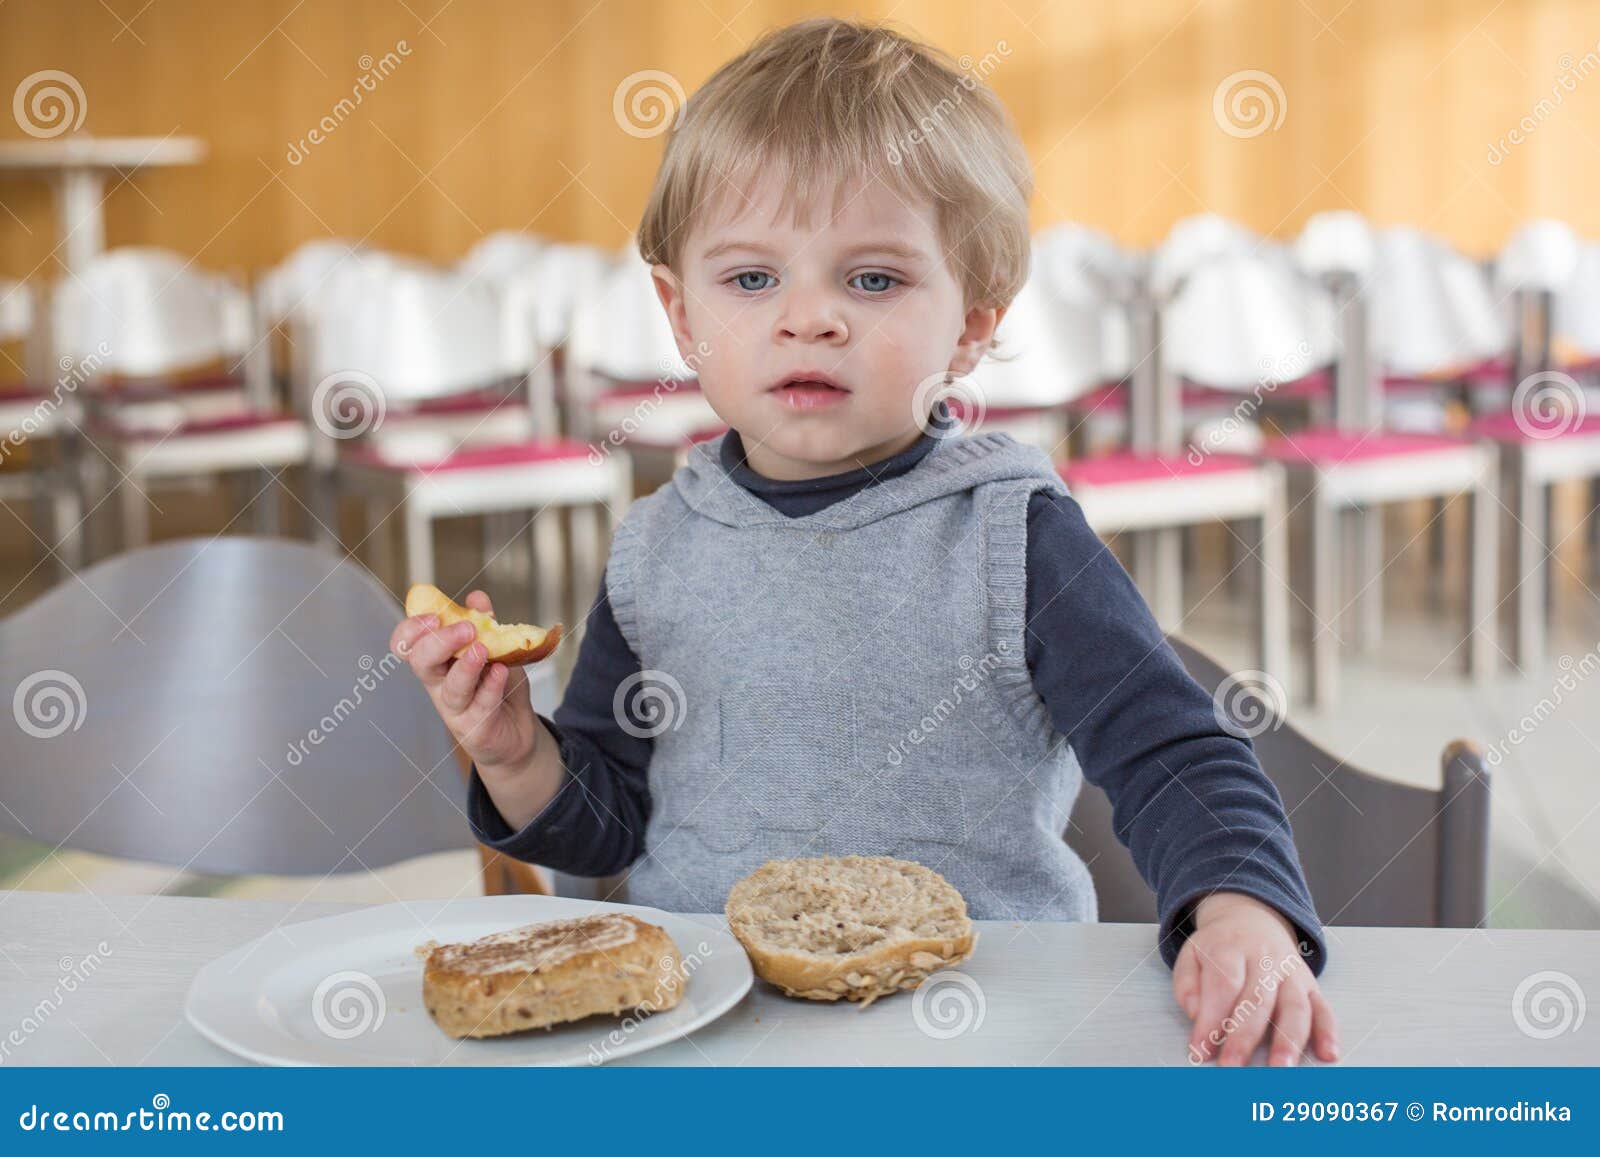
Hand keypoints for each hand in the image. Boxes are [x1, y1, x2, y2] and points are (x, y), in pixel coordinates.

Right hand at [390, 589, 538, 774]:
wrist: (517, 730)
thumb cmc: (497, 688)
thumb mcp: (494, 651)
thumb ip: (485, 625)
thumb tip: (477, 598)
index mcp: (437, 661)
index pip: (407, 645)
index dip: (411, 630)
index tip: (434, 616)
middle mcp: (439, 685)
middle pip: (422, 663)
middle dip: (438, 642)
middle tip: (465, 628)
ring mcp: (456, 708)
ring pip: (451, 688)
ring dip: (466, 667)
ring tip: (481, 649)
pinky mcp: (476, 727)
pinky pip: (481, 705)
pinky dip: (491, 687)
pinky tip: (501, 672)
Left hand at [1171, 890, 1339, 1065]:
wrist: (1253, 919)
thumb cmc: (1220, 947)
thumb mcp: (1192, 955)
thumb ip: (1187, 986)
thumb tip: (1196, 1016)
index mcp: (1231, 949)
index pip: (1223, 985)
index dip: (1212, 1020)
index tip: (1201, 1049)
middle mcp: (1265, 960)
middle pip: (1258, 1000)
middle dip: (1244, 1038)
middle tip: (1232, 1067)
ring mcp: (1291, 973)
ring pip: (1294, 1007)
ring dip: (1288, 1041)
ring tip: (1280, 1068)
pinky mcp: (1311, 986)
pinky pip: (1323, 1008)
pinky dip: (1328, 1032)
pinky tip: (1327, 1053)